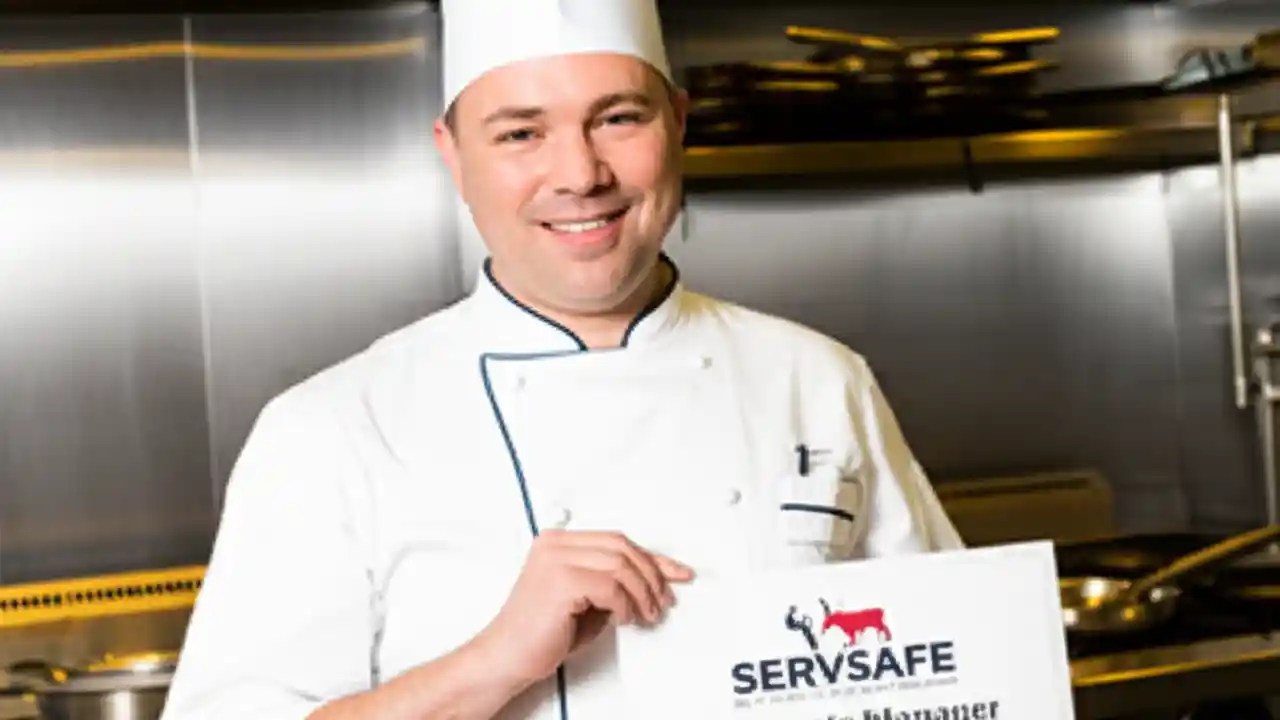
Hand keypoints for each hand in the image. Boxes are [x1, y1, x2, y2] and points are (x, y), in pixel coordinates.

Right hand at [471, 530, 693, 689]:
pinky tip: (622, 618)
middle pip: (622, 546)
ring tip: (645, 613)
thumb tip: (651, 580)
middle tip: (662, 600)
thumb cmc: (540, 633)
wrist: (507, 657)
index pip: (616, 541)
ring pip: (621, 564)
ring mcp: (556, 559)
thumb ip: (610, 582)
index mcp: (557, 542)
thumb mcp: (586, 599)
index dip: (653, 558)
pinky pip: (612, 586)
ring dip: (642, 593)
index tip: (675, 572)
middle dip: (652, 575)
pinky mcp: (561, 580)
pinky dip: (625, 605)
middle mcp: (555, 544)